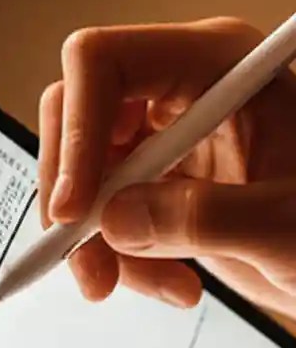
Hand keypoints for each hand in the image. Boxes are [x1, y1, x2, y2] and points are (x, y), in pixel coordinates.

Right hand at [39, 17, 295, 319]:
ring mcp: (162, 135)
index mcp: (218, 65)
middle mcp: (180, 89)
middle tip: (86, 257)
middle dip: (74, 195)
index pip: (106, 63)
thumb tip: (117, 220)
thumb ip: (207, 217)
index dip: (77, 129)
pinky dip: (113, 255)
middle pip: (73, 116)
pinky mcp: (152, 179)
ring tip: (156, 283)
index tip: (77, 206)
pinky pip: (96, 211)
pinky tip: (167, 279)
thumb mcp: (287, 228)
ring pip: (77, 173)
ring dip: (95, 240)